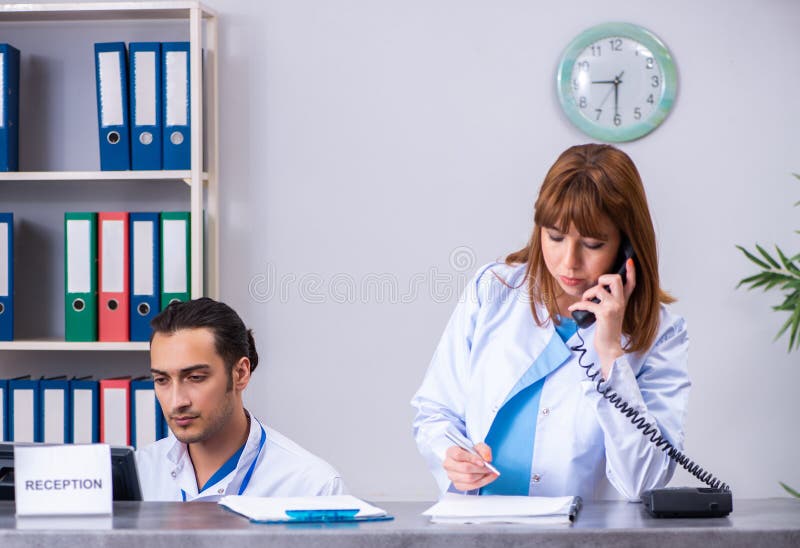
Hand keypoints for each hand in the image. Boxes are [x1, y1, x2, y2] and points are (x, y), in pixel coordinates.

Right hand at [443, 443, 497, 490]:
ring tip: (488, 472)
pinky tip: (486, 477)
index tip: (482, 462)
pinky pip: (471, 486)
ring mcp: (452, 476)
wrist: (469, 461)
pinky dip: (482, 482)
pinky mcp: (457, 485)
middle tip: (489, 468)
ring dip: (482, 476)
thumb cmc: (472, 454)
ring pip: (469, 479)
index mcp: (451, 452)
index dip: (472, 458)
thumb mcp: (479, 447)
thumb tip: (487, 458)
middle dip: (480, 469)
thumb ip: (484, 450)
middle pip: (464, 468)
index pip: (458, 455)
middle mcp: (449, 464)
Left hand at [568, 258, 635, 377]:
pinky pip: (587, 303)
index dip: (631, 271)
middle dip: (602, 279)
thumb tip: (596, 290)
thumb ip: (607, 302)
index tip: (630, 261)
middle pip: (615, 278)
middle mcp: (620, 302)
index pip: (631, 283)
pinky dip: (578, 305)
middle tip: (596, 289)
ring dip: (587, 294)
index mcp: (623, 301)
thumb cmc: (606, 330)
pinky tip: (573, 309)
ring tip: (585, 303)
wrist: (609, 347)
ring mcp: (613, 307)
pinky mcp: (604, 314)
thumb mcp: (610, 313)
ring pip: (598, 288)